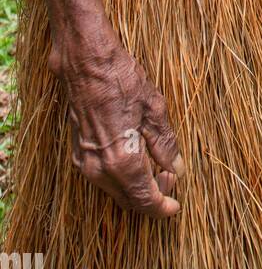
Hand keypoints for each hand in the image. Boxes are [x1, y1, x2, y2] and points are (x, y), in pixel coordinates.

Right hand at [48, 32, 184, 217]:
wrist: (85, 61)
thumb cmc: (121, 79)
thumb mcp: (154, 109)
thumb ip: (165, 144)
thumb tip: (176, 167)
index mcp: (122, 160)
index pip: (144, 199)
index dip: (162, 206)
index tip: (175, 205)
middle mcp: (100, 168)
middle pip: (128, 199)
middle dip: (152, 196)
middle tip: (171, 179)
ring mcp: (86, 162)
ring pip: (115, 190)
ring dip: (136, 186)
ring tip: (158, 167)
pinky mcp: (78, 151)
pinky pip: (103, 176)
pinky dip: (121, 176)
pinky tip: (136, 159)